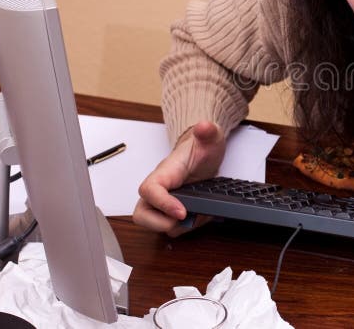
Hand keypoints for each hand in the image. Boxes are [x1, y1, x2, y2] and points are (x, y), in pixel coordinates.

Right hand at [133, 121, 225, 235]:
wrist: (204, 153)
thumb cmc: (202, 147)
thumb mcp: (211, 138)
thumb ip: (208, 132)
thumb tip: (203, 126)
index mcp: (165, 172)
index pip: (149, 190)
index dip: (162, 204)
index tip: (182, 211)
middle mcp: (159, 188)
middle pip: (141, 214)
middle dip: (160, 223)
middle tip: (186, 218)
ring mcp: (162, 200)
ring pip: (153, 224)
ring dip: (175, 227)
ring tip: (197, 216)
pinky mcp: (170, 209)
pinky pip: (168, 226)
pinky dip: (183, 227)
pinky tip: (200, 216)